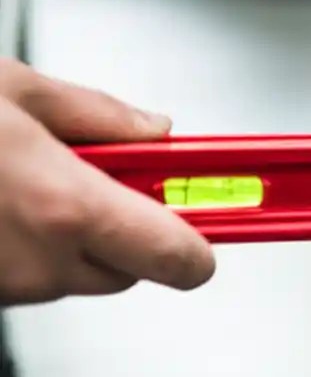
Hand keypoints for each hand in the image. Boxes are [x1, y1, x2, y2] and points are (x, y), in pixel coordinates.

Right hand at [0, 60, 214, 304]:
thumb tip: (151, 130)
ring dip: (69, 237)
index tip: (223, 218)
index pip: (180, 255)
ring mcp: (4, 288)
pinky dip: (24, 246)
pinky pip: (27, 275)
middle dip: (127, 226)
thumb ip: (97, 114)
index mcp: (65, 207)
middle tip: (95, 176)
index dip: (203, 237)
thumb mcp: (9, 88)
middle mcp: (37, 263)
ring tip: (22, 179)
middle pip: (133, 265)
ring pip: (76, 273)